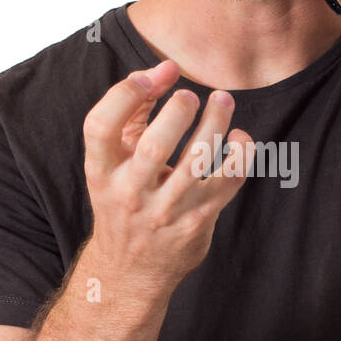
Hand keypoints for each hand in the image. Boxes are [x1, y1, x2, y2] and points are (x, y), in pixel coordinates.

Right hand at [81, 60, 254, 305]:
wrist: (131, 269)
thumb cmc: (125, 199)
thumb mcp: (114, 161)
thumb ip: (133, 112)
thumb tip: (163, 70)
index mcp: (101, 172)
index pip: (100, 126)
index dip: (125, 93)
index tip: (153, 75)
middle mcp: (130, 193)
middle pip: (155, 146)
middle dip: (179, 111)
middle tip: (191, 95)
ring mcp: (165, 211)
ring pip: (198, 160)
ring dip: (216, 122)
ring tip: (223, 100)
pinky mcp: (198, 221)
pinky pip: (228, 180)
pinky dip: (241, 154)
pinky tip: (239, 139)